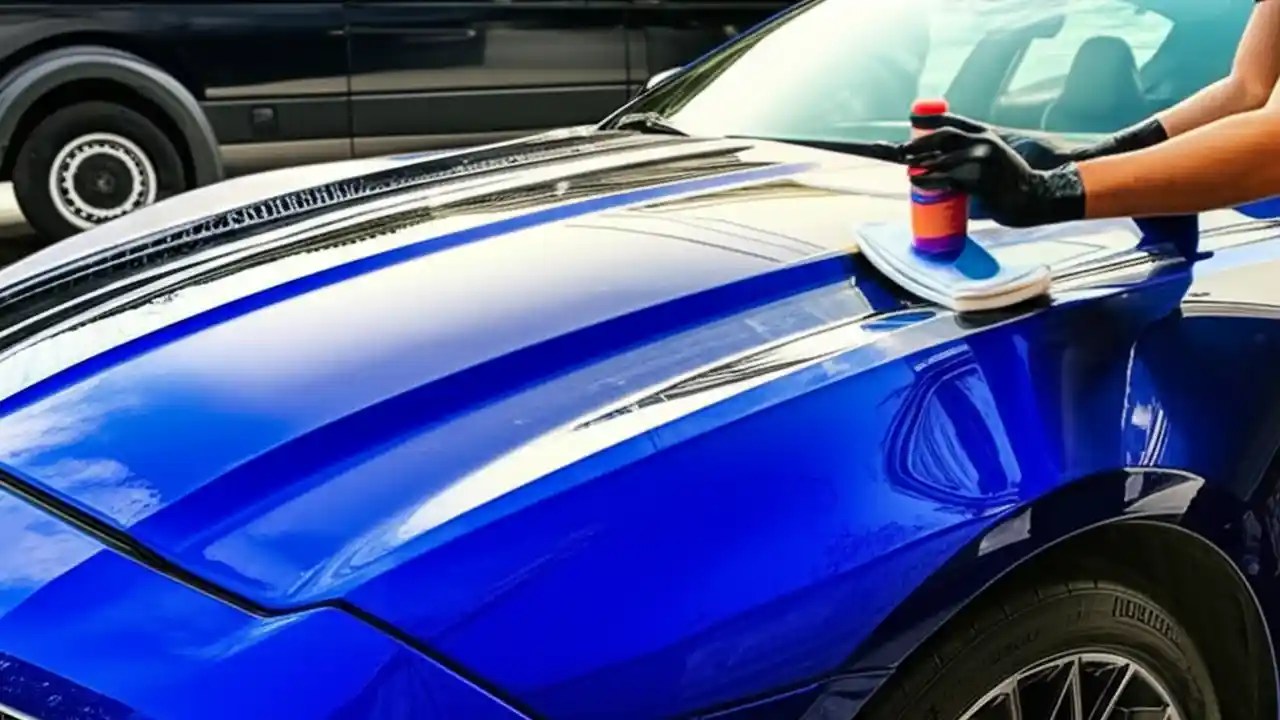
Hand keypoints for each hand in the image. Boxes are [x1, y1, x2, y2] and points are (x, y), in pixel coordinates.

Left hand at [903, 126, 1086, 227]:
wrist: (1035, 196)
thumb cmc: (1013, 181)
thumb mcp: (996, 156)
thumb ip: (972, 155)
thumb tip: (941, 164)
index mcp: (986, 134)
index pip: (954, 121)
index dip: (931, 118)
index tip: (911, 118)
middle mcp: (983, 142)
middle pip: (942, 137)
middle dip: (919, 144)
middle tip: (902, 151)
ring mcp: (980, 160)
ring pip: (941, 160)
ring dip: (920, 166)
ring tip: (909, 171)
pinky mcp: (978, 180)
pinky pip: (946, 180)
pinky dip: (929, 182)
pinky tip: (917, 182)